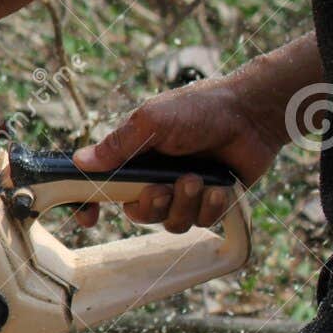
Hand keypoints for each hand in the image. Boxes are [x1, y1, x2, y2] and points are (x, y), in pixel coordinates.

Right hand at [71, 73, 287, 231]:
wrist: (252, 113)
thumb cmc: (200, 109)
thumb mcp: (152, 121)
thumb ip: (118, 144)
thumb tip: (80, 161)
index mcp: (134, 160)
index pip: (100, 189)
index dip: (89, 206)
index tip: (89, 218)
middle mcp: (154, 179)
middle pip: (137, 214)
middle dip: (150, 205)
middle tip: (162, 188)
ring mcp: (183, 193)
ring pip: (170, 222)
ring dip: (184, 204)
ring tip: (198, 179)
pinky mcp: (211, 202)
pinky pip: (201, 223)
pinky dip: (210, 207)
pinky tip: (219, 187)